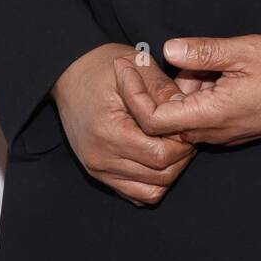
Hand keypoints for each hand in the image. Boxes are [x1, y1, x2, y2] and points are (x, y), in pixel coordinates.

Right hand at [50, 43, 195, 205]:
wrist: (70, 73)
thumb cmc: (103, 67)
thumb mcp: (136, 67)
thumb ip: (163, 91)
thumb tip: (190, 113)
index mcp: (110, 131)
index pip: (161, 154)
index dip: (183, 142)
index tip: (187, 123)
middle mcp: (101, 157)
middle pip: (160, 176)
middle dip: (181, 157)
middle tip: (184, 133)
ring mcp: (98, 169)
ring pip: (151, 191)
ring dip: (169, 171)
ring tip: (171, 143)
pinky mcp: (99, 173)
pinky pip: (136, 193)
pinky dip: (152, 181)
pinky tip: (156, 155)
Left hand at [120, 34, 260, 147]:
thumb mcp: (243, 50)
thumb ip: (202, 52)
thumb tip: (168, 49)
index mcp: (212, 115)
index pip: (153, 120)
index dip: (133, 96)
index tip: (128, 67)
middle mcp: (214, 130)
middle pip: (163, 121)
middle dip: (147, 90)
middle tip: (140, 58)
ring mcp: (224, 131)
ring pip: (182, 116)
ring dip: (173, 90)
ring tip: (177, 57)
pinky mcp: (233, 125)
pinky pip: (200, 114)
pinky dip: (191, 93)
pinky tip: (200, 69)